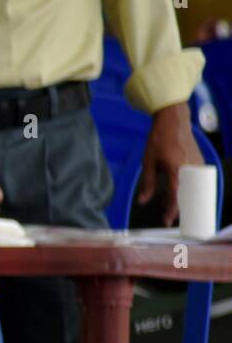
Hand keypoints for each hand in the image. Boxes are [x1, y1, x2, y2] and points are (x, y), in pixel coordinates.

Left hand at [137, 103, 202, 225]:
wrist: (174, 122)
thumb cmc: (158, 140)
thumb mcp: (148, 161)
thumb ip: (147, 183)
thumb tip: (142, 201)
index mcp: (175, 170)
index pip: (175, 196)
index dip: (171, 211)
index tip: (166, 221)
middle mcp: (190, 170)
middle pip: (189, 198)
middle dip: (180, 210)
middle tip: (169, 217)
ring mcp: (198, 166)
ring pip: (195, 191)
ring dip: (184, 201)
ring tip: (170, 206)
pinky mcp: (201, 163)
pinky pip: (198, 182)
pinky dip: (189, 191)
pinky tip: (178, 193)